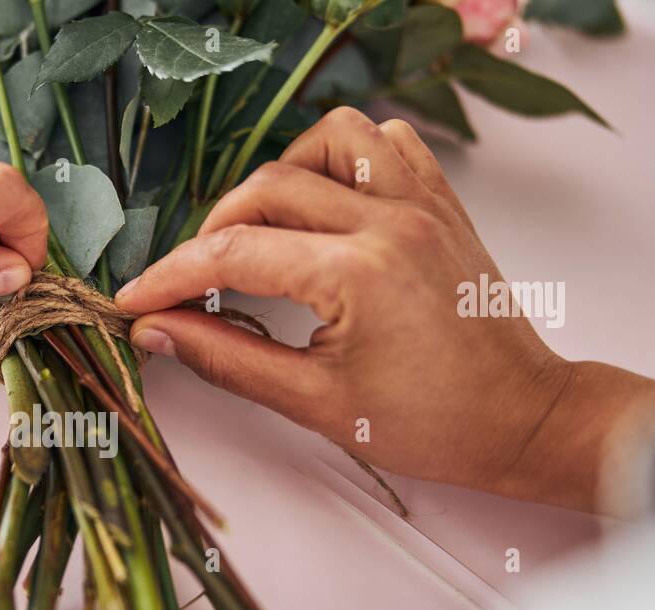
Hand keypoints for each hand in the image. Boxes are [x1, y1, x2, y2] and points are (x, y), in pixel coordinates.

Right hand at [115, 107, 654, 511]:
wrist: (520, 419)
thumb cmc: (430, 424)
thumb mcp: (314, 402)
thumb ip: (227, 360)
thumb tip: (157, 334)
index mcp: (358, 273)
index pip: (234, 254)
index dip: (169, 277)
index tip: (134, 302)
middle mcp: (390, 220)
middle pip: (266, 188)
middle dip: (211, 235)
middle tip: (188, 286)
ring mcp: (421, 202)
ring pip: (326, 140)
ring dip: (278, 178)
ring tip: (259, 232)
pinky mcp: (440, 203)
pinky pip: (385, 142)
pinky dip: (342, 158)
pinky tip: (324, 204)